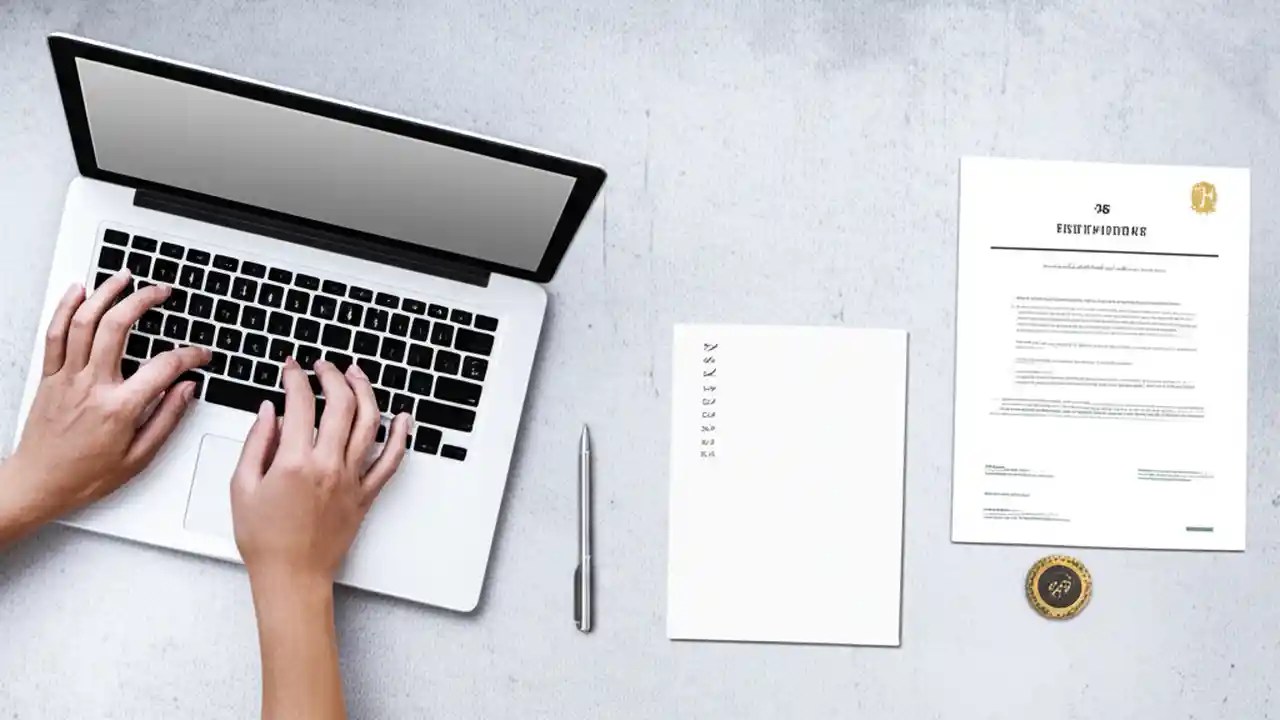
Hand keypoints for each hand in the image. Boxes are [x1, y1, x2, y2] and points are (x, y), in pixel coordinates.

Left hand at [1, 271, 210, 537]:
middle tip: (160, 291)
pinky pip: (55, 334)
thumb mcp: (139, 456)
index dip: (189, 355)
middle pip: (117, 327)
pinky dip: (66, 308)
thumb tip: (187, 389)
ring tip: (124, 278)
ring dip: (105, 294)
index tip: (200, 354)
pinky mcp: (49, 377)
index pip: (163, 368)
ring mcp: (66, 378)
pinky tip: (79, 292)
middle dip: (142, 301)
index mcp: (118, 408)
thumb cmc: (85, 476)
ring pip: (84, 322)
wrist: (38, 484)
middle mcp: (91, 386)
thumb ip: (167, 418)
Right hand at [231, 357, 410, 586]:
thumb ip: (256, 444)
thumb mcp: (242, 487)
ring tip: (356, 376)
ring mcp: (352, 479)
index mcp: (294, 462)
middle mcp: (328, 466)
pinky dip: (402, 437)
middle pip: (341, 404)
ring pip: (370, 423)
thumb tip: (268, 412)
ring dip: (365, 392)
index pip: (300, 403)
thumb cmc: (264, 540)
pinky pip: (391, 461)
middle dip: (332, 376)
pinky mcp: (366, 494)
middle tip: (323, 366)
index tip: (291, 368)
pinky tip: (404, 418)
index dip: (295, 378)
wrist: (292, 577)